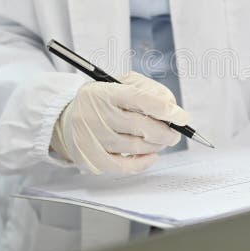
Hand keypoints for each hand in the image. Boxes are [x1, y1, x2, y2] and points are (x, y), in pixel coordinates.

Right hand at [50, 72, 188, 173]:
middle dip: (166, 131)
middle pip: (142, 127)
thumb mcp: (121, 84)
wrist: (67, 119)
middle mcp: (96, 115)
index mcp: (104, 93)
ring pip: (137, 146)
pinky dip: (143, 162)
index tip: (182, 116)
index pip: (140, 99)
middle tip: (175, 132)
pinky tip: (151, 154)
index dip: (165, 109)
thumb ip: (149, 89)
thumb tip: (171, 106)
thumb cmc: (102, 100)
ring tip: (161, 139)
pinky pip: (125, 166)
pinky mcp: (92, 159)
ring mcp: (93, 139)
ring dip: (157, 144)